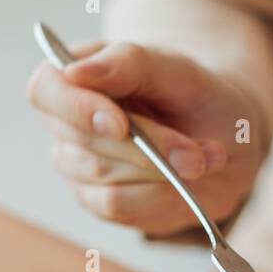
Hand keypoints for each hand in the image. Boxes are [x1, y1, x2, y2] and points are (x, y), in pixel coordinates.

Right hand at [27, 41, 264, 235]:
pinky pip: (125, 209)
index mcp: (74, 76)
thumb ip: (129, 63)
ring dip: (165, 175)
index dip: (77, 109)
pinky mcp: (101, 204)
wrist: (226, 137)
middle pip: (87, 145)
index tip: (120, 124)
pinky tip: (190, 181)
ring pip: (107, 184)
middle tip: (197, 152)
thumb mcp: (177, 69)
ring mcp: (79, 169)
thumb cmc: (196, 94)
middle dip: (150, 149)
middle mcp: (67, 125)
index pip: (46, 90)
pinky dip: (164, 197)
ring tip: (205, 158)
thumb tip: (76, 71)